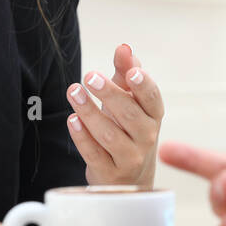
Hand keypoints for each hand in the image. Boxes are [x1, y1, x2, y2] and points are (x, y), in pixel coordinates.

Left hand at [66, 43, 162, 187]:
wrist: (128, 178)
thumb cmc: (128, 129)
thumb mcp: (129, 100)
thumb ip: (125, 72)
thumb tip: (124, 47)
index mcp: (153, 116)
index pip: (152, 99)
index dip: (143, 85)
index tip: (131, 72)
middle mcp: (146, 138)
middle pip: (129, 114)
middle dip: (109, 94)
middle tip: (89, 76)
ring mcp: (130, 158)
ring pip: (109, 135)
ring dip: (89, 112)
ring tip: (73, 92)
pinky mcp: (110, 174)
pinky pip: (94, 154)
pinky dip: (82, 137)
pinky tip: (72, 119)